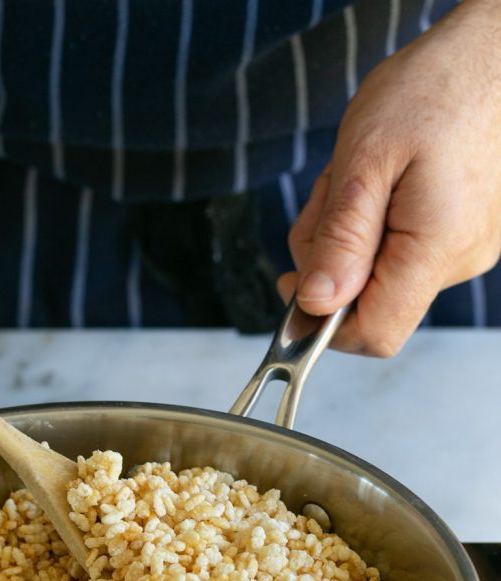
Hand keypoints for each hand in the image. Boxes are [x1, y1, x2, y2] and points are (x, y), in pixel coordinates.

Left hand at [279, 0, 500, 355]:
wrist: (487, 52)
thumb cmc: (431, 90)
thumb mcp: (365, 161)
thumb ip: (341, 240)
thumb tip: (315, 304)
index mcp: (436, 248)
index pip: (375, 333)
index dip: (324, 324)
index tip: (294, 283)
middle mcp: (458, 261)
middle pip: (367, 303)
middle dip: (328, 260)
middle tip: (329, 198)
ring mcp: (462, 250)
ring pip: (376, 275)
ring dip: (345, 235)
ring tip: (356, 178)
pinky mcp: (457, 236)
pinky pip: (395, 252)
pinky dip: (371, 224)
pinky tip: (377, 182)